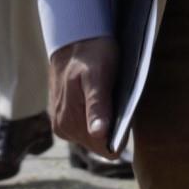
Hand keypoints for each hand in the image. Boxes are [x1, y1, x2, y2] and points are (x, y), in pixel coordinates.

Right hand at [49, 39, 124, 159]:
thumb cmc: (90, 54)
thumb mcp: (98, 76)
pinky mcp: (64, 118)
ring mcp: (62, 125)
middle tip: (117, 99)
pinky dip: (98, 116)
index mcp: (71, 123)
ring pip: (95, 137)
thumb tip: (99, 133)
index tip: (126, 114)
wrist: (73, 38)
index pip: (106, 149)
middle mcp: (64, 129)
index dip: (120, 135)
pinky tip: (101, 97)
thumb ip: (97, 106)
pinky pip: (88, 127)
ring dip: (105, 121)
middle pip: (101, 144)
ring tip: (108, 96)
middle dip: (113, 127)